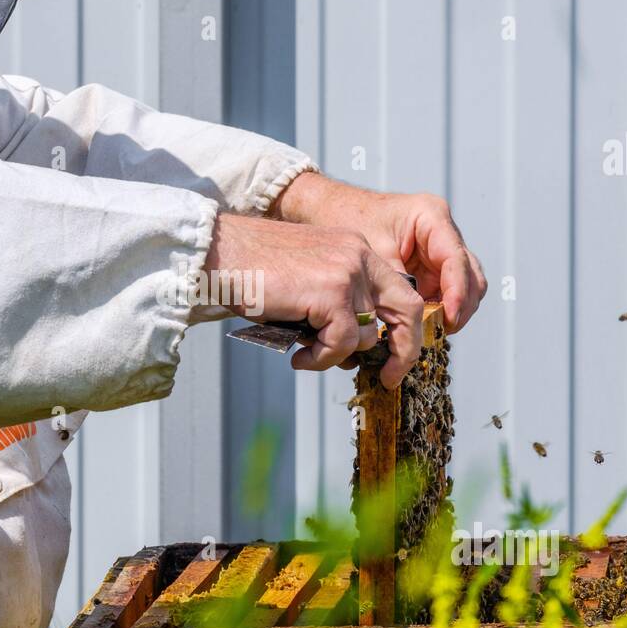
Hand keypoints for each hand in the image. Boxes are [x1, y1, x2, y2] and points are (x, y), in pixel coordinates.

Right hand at [205, 214, 424, 387]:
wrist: (219, 254)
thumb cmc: (253, 272)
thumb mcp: (308, 281)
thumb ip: (338, 305)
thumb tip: (356, 349)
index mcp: (357, 249)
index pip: (401, 292)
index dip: (404, 329)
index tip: (393, 358)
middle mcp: (359, 256)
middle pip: (407, 310)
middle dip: (404, 351)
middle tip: (387, 379)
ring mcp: (348, 273)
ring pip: (368, 336)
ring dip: (337, 355)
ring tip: (305, 353)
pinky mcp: (331, 293)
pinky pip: (342, 343)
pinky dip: (321, 359)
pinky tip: (298, 357)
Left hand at [272, 171, 486, 332]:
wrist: (331, 209)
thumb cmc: (348, 217)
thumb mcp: (371, 249)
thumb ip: (395, 280)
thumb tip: (411, 317)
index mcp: (431, 217)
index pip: (456, 260)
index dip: (457, 293)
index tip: (449, 319)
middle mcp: (441, 232)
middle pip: (470, 275)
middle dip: (460, 307)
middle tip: (442, 332)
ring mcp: (438, 251)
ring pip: (464, 287)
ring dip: (451, 312)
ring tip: (431, 333)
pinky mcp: (430, 267)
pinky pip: (444, 293)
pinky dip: (438, 311)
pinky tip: (422, 327)